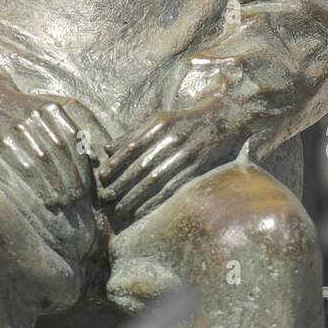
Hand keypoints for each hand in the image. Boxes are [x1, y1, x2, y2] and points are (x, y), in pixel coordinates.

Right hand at [0, 79, 101, 211]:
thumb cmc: (28, 110)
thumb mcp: (55, 108)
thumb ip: (80, 124)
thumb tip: (99, 156)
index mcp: (52, 108)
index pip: (74, 140)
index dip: (82, 165)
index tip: (88, 184)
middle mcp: (36, 116)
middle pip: (60, 152)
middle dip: (71, 177)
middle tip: (78, 198)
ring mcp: (17, 128)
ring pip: (42, 161)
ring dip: (55, 185)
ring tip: (64, 202)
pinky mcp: (1, 141)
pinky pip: (22, 167)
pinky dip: (36, 185)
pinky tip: (45, 198)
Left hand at [97, 97, 251, 222]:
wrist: (225, 116)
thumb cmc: (185, 121)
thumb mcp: (159, 119)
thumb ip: (133, 134)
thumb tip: (105, 149)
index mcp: (159, 123)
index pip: (130, 147)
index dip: (115, 165)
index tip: (102, 179)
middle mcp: (171, 137)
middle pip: (140, 166)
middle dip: (121, 185)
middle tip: (106, 200)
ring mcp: (185, 153)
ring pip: (154, 180)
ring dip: (135, 197)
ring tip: (120, 209)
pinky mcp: (197, 167)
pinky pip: (172, 188)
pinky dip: (155, 201)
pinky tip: (143, 210)